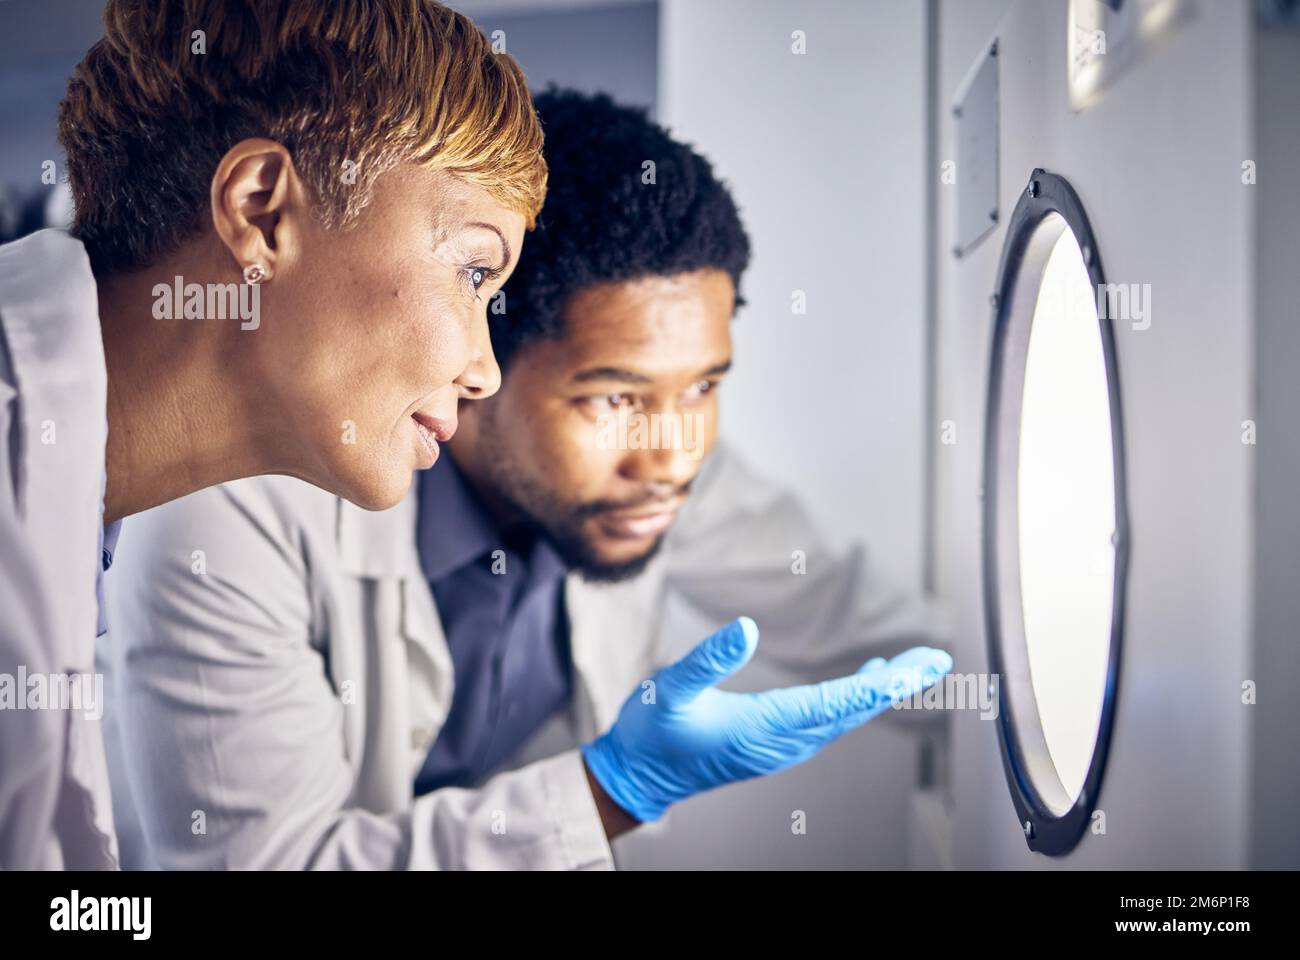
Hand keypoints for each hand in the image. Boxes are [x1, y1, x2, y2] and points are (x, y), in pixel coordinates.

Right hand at [580, 617, 952, 822]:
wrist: (635, 776)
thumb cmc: (650, 734)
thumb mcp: (670, 690)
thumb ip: (706, 660)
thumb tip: (745, 628)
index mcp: (763, 728)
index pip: (834, 704)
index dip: (877, 684)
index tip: (915, 669)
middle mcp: (781, 742)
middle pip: (851, 710)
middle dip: (896, 685)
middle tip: (935, 660)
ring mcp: (778, 747)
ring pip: (843, 718)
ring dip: (878, 691)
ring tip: (911, 667)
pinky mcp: (772, 745)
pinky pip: (826, 722)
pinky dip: (853, 700)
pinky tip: (864, 682)